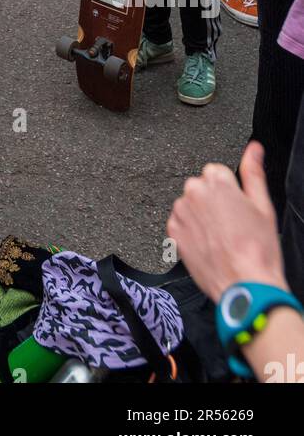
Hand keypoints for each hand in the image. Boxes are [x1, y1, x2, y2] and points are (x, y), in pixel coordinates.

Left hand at [166, 142, 285, 303]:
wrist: (245, 286)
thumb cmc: (257, 250)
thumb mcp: (263, 206)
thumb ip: (254, 171)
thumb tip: (254, 149)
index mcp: (216, 182)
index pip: (216, 171)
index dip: (228, 190)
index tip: (235, 206)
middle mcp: (194, 193)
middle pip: (200, 186)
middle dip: (212, 200)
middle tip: (231, 224)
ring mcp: (181, 213)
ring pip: (189, 205)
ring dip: (200, 215)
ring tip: (221, 237)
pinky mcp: (172, 233)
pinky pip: (179, 223)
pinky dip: (190, 231)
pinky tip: (208, 244)